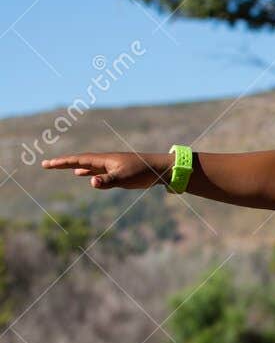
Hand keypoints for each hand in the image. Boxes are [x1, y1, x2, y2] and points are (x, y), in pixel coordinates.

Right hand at [40, 152, 166, 189]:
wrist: (159, 168)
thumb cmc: (143, 173)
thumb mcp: (124, 179)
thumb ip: (107, 181)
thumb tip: (90, 182)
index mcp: (103, 160)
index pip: (78, 160)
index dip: (62, 162)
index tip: (47, 164)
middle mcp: (104, 160)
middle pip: (78, 160)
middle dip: (62, 163)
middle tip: (46, 165)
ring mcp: (109, 164)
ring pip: (86, 165)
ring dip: (72, 166)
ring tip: (60, 167)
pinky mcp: (116, 170)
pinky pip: (95, 170)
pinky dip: (86, 171)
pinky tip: (83, 175)